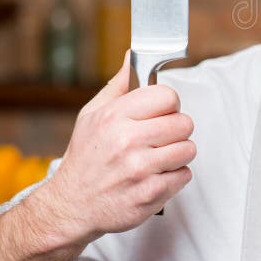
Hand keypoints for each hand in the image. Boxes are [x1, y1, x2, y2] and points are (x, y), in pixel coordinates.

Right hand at [40, 51, 195, 243]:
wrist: (71, 206)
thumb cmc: (86, 157)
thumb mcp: (92, 115)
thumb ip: (120, 85)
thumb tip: (132, 54)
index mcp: (114, 117)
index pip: (168, 96)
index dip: (169, 105)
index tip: (160, 113)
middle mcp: (127, 141)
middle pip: (184, 123)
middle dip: (175, 130)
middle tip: (158, 139)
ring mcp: (140, 169)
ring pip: (188, 149)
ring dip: (177, 154)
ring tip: (156, 158)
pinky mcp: (150, 194)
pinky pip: (185, 175)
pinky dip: (174, 177)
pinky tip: (154, 176)